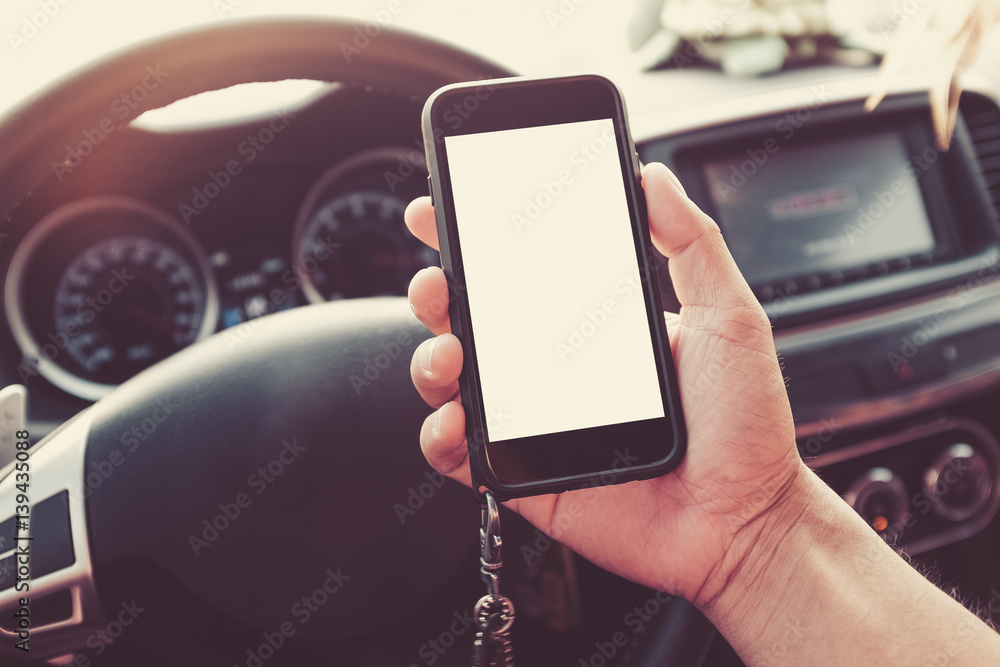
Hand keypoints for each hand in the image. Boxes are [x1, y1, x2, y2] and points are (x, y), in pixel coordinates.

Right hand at [404, 162, 806, 607]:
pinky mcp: (523, 474)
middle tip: (440, 281)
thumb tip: (653, 175)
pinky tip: (454, 421)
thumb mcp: (728, 316)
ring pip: (453, 380)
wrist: (745, 521)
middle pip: (471, 319)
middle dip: (437, 291)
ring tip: (450, 354)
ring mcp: (534, 421)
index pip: (520, 272)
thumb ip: (691, 242)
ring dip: (431, 358)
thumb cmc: (744, 424)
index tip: (445, 208)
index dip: (474, 240)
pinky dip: (439, 435)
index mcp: (592, 326)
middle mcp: (554, 369)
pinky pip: (460, 453)